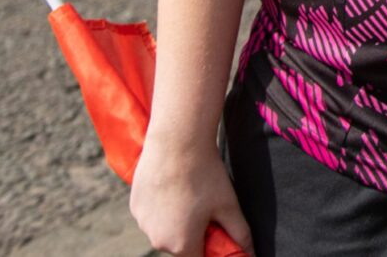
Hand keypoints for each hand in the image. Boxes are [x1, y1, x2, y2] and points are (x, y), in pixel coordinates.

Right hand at [130, 137, 253, 255]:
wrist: (177, 141)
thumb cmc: (205, 174)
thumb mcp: (228, 205)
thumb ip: (240, 234)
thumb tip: (251, 252)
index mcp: (180, 245)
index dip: (211, 248)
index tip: (217, 230)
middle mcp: (156, 240)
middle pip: (180, 245)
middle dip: (194, 233)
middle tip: (205, 205)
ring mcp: (142, 223)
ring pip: (164, 229)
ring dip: (177, 219)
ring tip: (189, 191)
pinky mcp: (134, 206)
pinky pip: (151, 215)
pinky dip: (162, 207)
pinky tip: (174, 185)